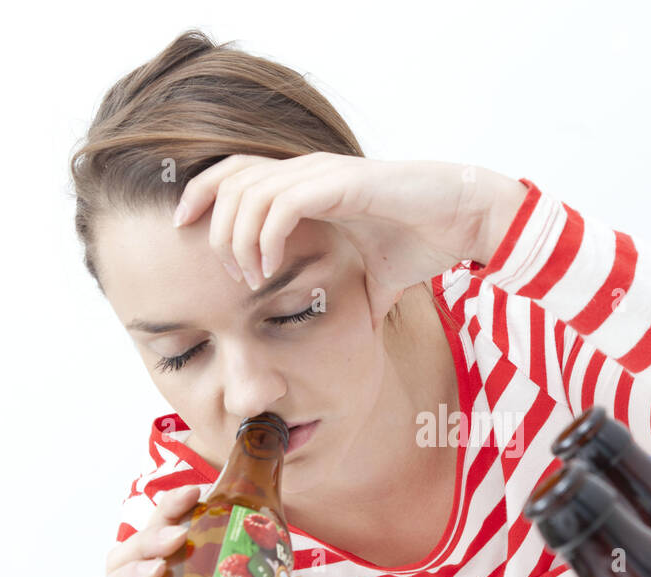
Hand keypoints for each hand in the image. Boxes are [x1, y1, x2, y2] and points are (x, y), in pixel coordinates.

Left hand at [171, 152, 527, 324]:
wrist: (465, 220)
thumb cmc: (426, 240)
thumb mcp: (376, 277)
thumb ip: (355, 297)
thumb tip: (354, 332)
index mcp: (308, 184)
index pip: (234, 174)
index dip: (202, 197)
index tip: (185, 235)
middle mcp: (307, 171)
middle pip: (228, 179)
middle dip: (213, 227)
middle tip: (228, 275)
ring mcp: (322, 175)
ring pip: (247, 194)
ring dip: (238, 240)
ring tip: (250, 279)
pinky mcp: (340, 184)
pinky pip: (279, 206)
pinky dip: (265, 240)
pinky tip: (270, 269)